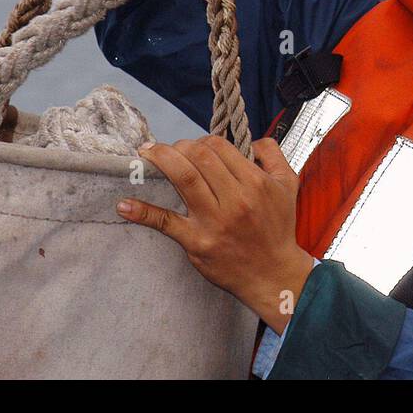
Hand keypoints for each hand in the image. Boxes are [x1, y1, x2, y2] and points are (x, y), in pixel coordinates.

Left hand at [117, 135, 313, 332]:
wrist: (273, 273)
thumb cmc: (278, 227)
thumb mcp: (288, 185)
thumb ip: (273, 154)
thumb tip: (251, 139)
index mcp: (255, 182)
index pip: (219, 146)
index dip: (201, 141)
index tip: (193, 147)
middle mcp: (235, 199)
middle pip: (199, 156)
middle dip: (179, 146)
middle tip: (169, 150)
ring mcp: (214, 221)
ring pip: (184, 178)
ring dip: (161, 160)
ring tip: (146, 154)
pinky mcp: (197, 242)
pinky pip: (166, 222)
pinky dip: (143, 212)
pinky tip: (124, 205)